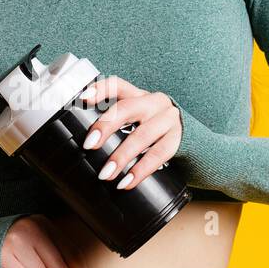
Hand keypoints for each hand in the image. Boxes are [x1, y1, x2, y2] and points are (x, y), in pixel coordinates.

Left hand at [78, 75, 182, 189]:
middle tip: (89, 145)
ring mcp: (167, 120)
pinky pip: (158, 155)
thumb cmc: (149, 124)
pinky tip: (126, 182)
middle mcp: (153, 103)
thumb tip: (82, 144)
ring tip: (105, 174)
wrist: (186, 132)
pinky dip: (140, 171)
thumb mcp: (134, 116)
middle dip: (106, 126)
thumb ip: (113, 121)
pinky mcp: (176, 140)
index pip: (118, 85)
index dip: (100, 90)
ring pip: (143, 136)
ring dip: (121, 156)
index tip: (83, 99)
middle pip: (127, 109)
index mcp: (138, 94)